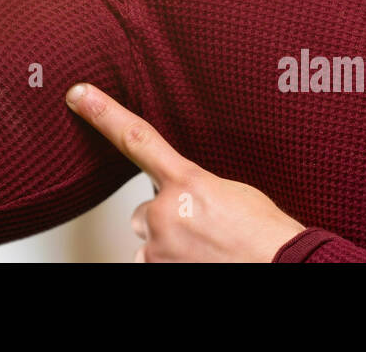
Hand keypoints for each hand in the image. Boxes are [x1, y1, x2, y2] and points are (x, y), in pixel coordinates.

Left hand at [64, 82, 305, 261]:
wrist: (286, 266)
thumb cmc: (268, 235)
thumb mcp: (233, 194)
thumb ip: (194, 188)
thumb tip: (181, 196)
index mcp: (187, 180)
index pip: (136, 138)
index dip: (103, 114)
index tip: (79, 95)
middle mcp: (164, 212)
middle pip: (145, 211)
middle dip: (165, 219)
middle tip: (202, 230)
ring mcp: (158, 246)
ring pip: (151, 242)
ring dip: (171, 246)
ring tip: (209, 250)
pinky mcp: (156, 270)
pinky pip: (154, 264)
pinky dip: (173, 263)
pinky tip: (202, 260)